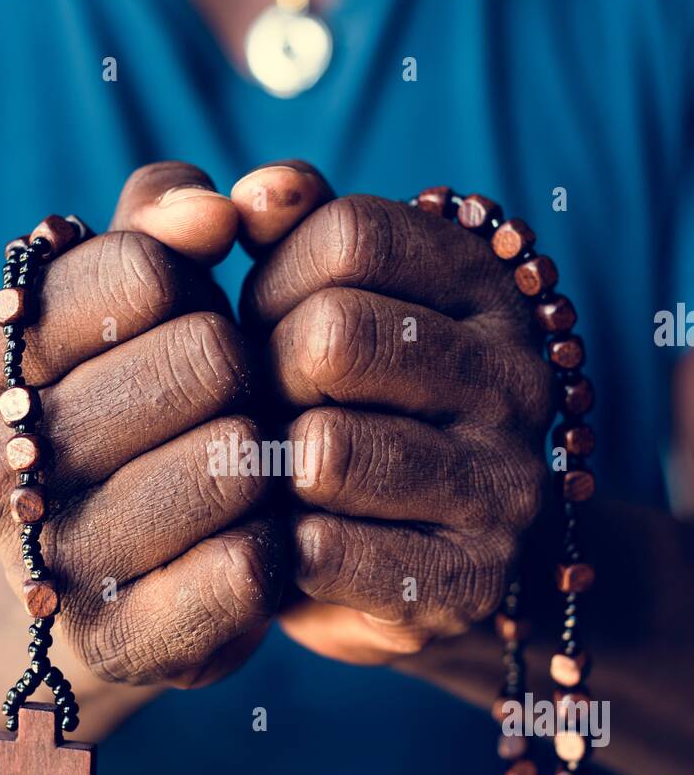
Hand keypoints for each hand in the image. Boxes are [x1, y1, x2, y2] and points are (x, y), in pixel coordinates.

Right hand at [0, 163, 285, 687]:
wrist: (118, 562)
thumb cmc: (136, 396)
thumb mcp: (132, 287)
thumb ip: (165, 216)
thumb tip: (216, 211)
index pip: (143, 273)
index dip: (199, 286)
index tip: (188, 315)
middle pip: (204, 360)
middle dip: (246, 369)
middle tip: (232, 398)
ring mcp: (46, 568)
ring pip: (232, 463)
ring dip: (270, 453)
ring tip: (249, 462)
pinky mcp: (120, 645)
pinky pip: (243, 571)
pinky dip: (276, 542)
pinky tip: (259, 534)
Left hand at [231, 162, 553, 665]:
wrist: (396, 553)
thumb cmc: (329, 397)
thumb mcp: (305, 288)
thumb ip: (276, 220)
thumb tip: (256, 195)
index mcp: (485, 281)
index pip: (345, 237)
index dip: (272, 284)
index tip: (272, 327)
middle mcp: (517, 374)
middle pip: (331, 337)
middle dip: (267, 376)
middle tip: (274, 407)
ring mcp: (505, 481)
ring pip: (323, 450)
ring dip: (273, 468)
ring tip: (285, 476)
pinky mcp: (469, 579)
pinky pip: (323, 549)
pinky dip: (281, 548)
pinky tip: (294, 542)